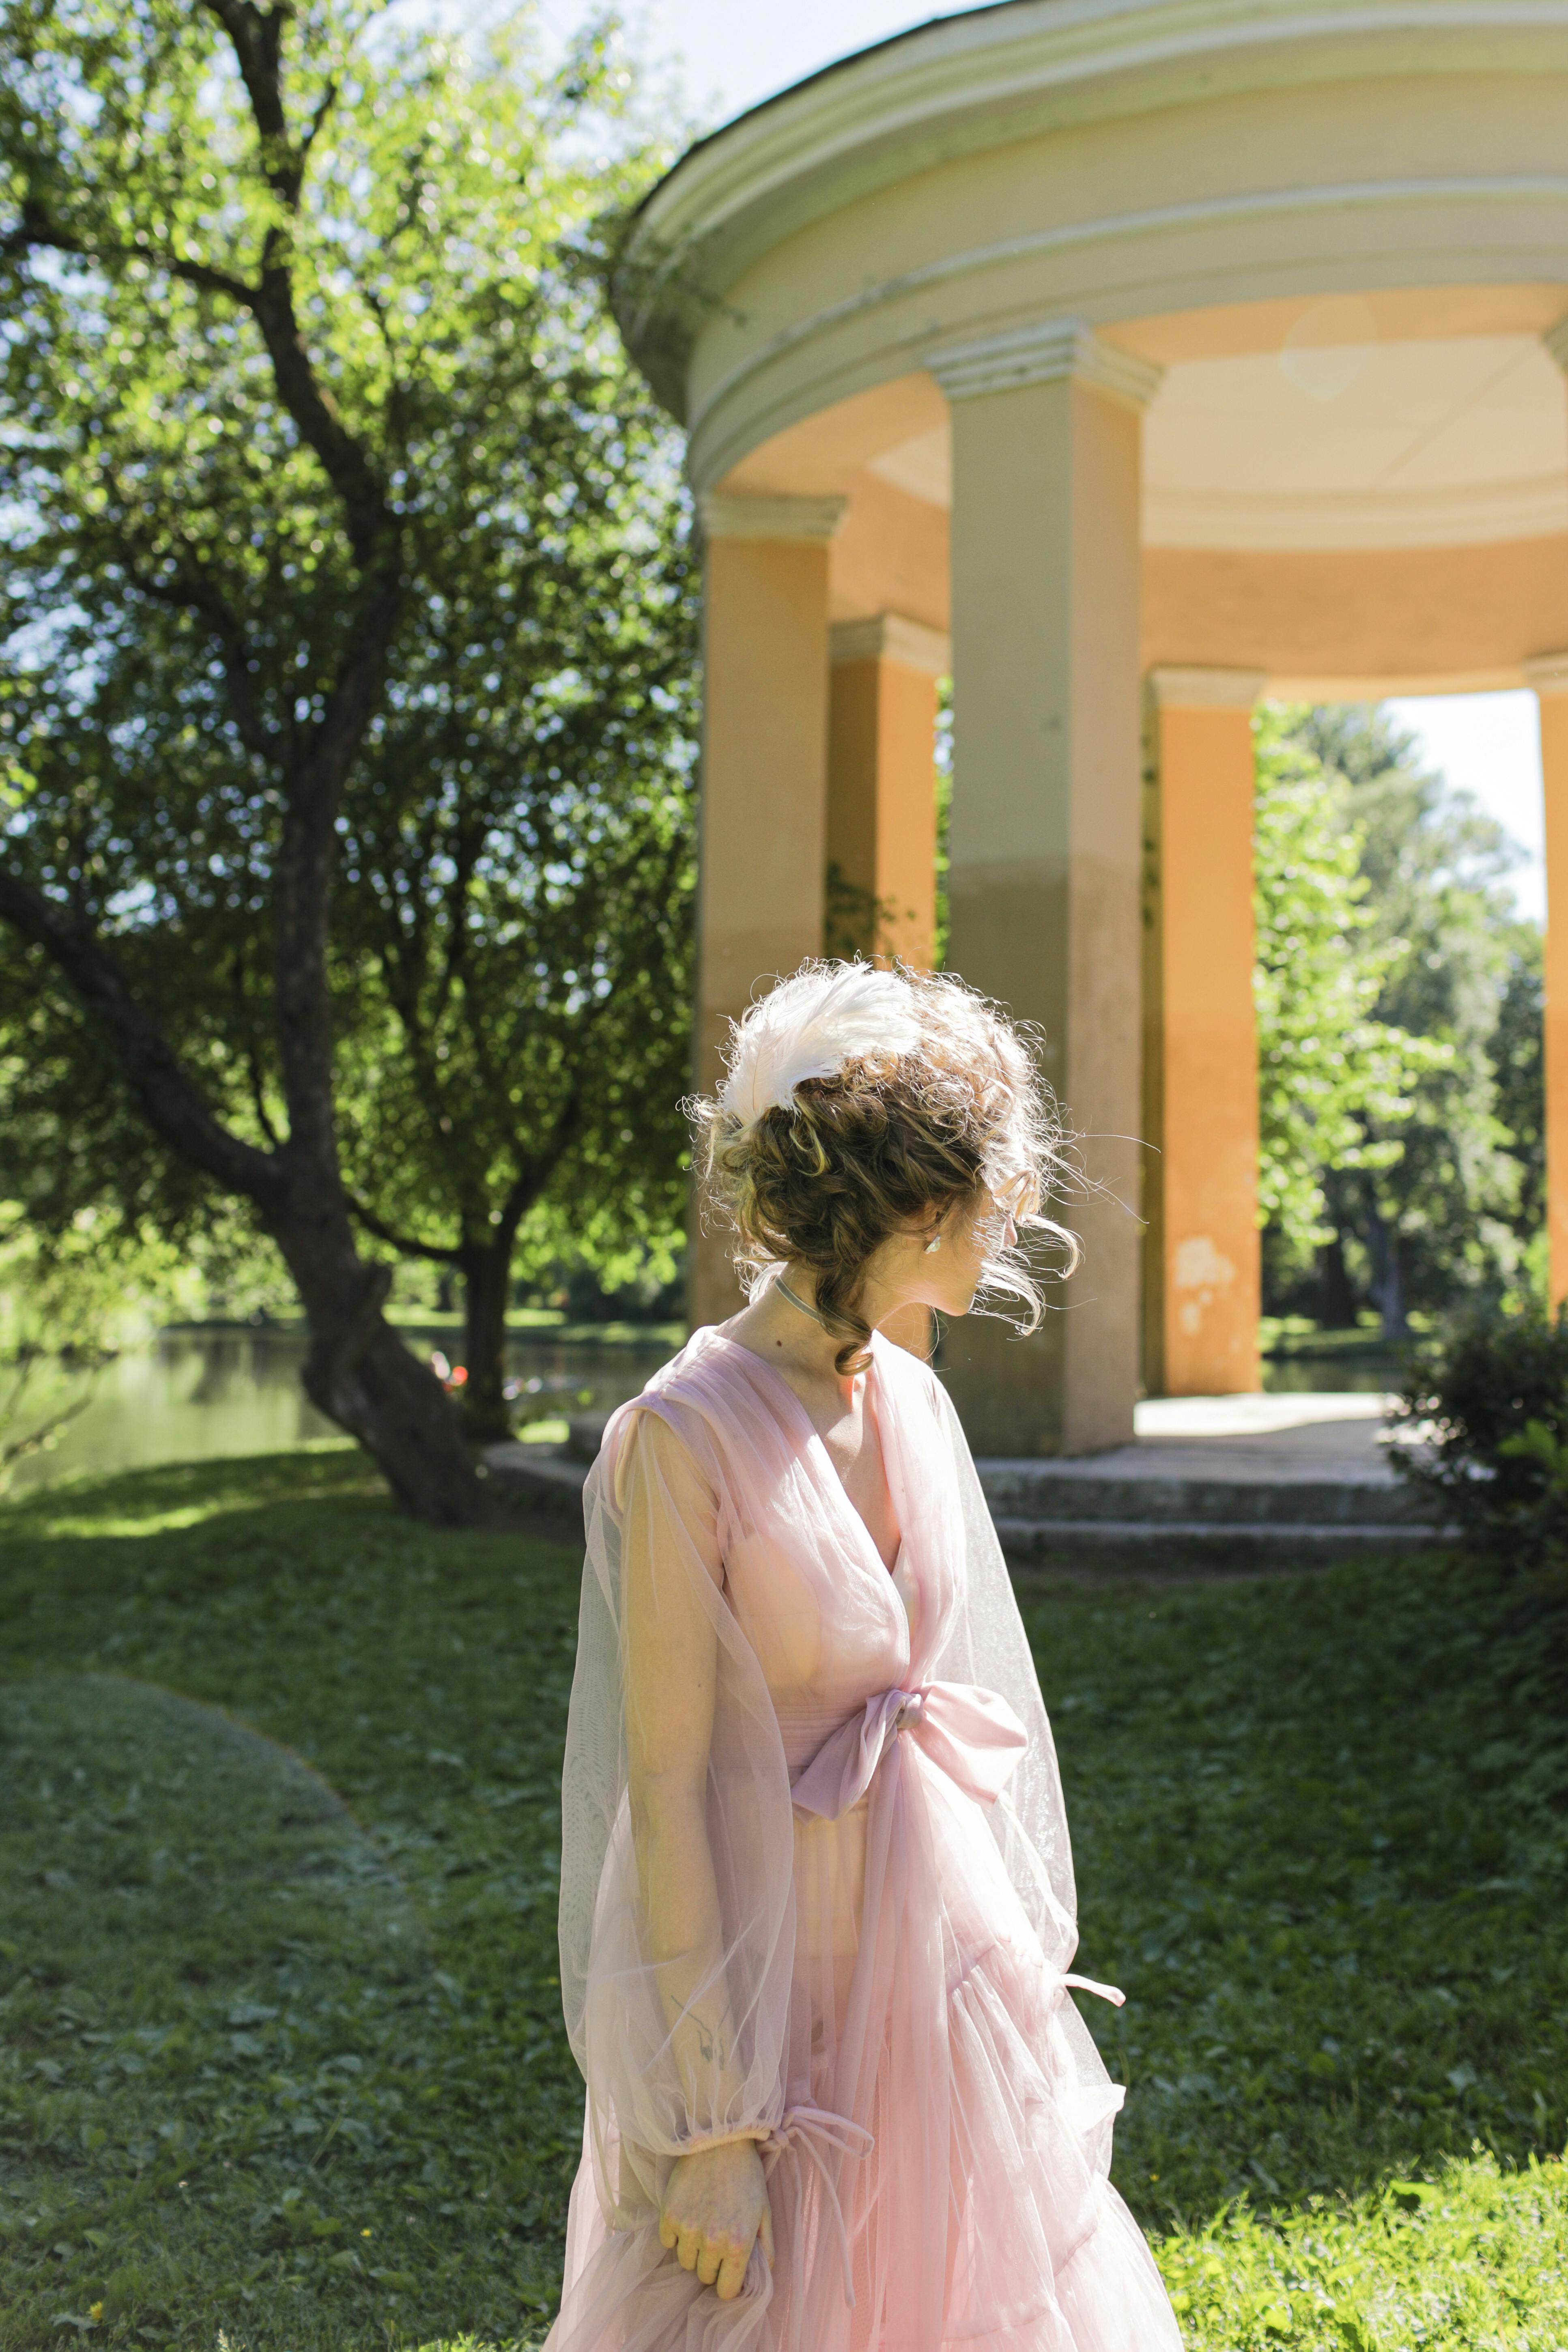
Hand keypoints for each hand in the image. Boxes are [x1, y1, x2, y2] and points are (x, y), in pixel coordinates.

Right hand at [659, 2138, 773, 2299]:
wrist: (720, 2139)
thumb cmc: (746, 2175)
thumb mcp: (764, 2211)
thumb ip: (766, 2247)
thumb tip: (763, 2273)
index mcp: (739, 2244)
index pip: (726, 2291)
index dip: (728, 2283)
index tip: (728, 2271)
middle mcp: (712, 2242)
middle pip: (704, 2276)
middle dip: (712, 2264)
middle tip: (716, 2241)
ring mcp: (688, 2229)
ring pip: (685, 2262)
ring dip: (693, 2251)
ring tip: (702, 2227)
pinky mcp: (669, 2215)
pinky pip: (668, 2242)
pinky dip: (675, 2235)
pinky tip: (687, 2215)